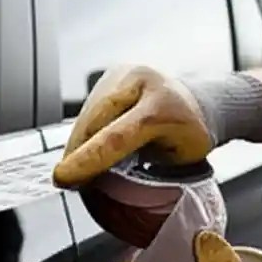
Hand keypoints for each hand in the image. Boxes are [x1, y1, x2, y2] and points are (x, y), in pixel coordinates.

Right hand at [52, 66, 261, 186]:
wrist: (197, 100)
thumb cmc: (190, 135)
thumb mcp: (177, 162)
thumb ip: (142, 173)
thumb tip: (100, 188)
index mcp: (165, 108)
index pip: (117, 137)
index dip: (86, 160)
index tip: (64, 178)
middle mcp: (142, 82)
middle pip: (94, 124)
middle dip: (76, 154)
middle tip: (69, 180)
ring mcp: (123, 73)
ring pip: (85, 115)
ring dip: (78, 143)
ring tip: (79, 164)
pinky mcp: (110, 74)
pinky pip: (87, 107)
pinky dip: (84, 130)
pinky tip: (88, 144)